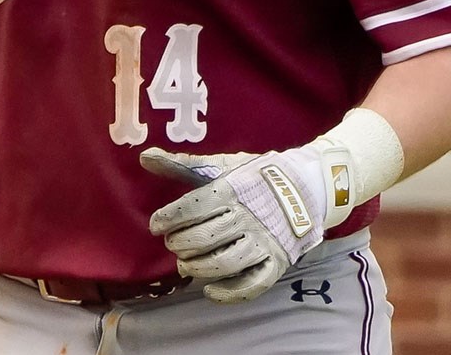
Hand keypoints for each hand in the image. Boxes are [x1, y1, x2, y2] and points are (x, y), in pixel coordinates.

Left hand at [142, 145, 327, 304]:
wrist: (306, 186)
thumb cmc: (254, 178)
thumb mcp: (220, 167)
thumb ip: (182, 165)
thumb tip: (145, 156)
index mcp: (231, 190)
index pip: (192, 208)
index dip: (167, 219)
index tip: (156, 225)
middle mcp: (247, 217)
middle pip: (203, 238)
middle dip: (179, 244)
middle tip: (173, 243)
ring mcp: (264, 242)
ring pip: (223, 263)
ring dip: (197, 268)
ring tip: (185, 264)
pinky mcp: (277, 263)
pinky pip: (252, 285)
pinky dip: (228, 293)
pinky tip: (209, 290)